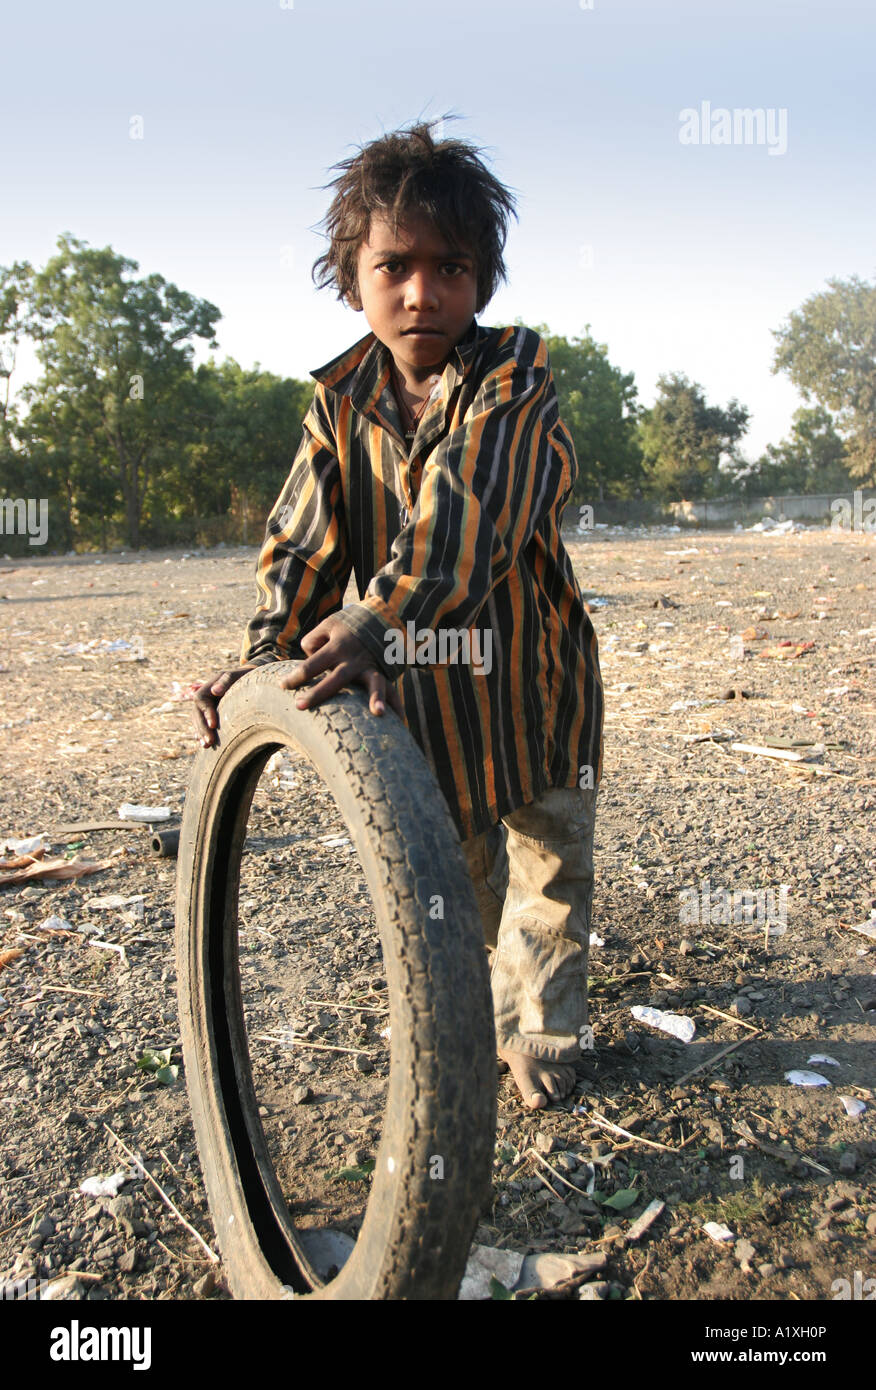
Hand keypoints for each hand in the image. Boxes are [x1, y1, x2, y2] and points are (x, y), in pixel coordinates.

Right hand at [190, 664, 253, 747]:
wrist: (246, 678)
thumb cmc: (242, 677)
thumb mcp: (235, 676)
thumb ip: (225, 682)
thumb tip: (215, 691)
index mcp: (207, 688)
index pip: (201, 700)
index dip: (206, 713)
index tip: (213, 725)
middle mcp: (203, 698)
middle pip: (196, 713)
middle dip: (202, 728)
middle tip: (210, 742)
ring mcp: (205, 707)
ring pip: (198, 721)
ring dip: (201, 734)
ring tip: (207, 746)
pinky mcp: (209, 715)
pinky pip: (203, 725)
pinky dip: (202, 734)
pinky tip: (205, 745)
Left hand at [279, 615, 402, 717]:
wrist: (381, 617)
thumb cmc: (348, 626)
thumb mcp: (329, 626)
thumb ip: (314, 642)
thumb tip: (308, 658)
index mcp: (338, 646)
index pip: (312, 664)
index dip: (296, 676)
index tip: (282, 687)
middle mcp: (355, 659)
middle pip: (336, 678)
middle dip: (319, 693)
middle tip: (299, 706)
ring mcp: (371, 667)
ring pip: (374, 683)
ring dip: (376, 698)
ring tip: (378, 714)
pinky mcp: (383, 673)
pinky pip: (392, 691)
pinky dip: (397, 707)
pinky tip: (400, 723)